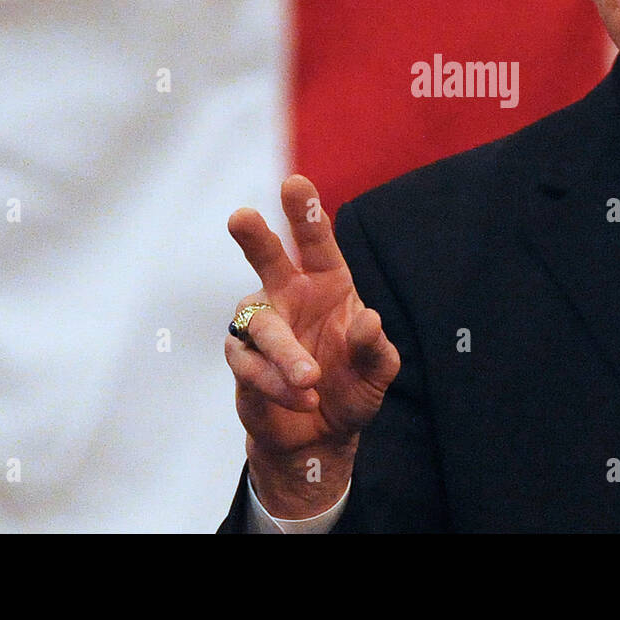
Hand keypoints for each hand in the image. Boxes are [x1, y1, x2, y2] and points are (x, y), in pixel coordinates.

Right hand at [224, 175, 399, 517]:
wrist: (322, 436)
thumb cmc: (351, 387)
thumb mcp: (378, 371)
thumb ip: (375, 347)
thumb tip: (369, 321)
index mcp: (326, 283)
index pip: (317, 242)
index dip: (306, 213)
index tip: (295, 182)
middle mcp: (288, 295)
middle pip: (266, 258)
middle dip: (254, 236)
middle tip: (241, 216)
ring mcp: (262, 327)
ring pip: (262, 327)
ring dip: (287, 355)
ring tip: (312, 381)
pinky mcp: (242, 362)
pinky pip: (252, 367)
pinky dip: (279, 386)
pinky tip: (305, 399)